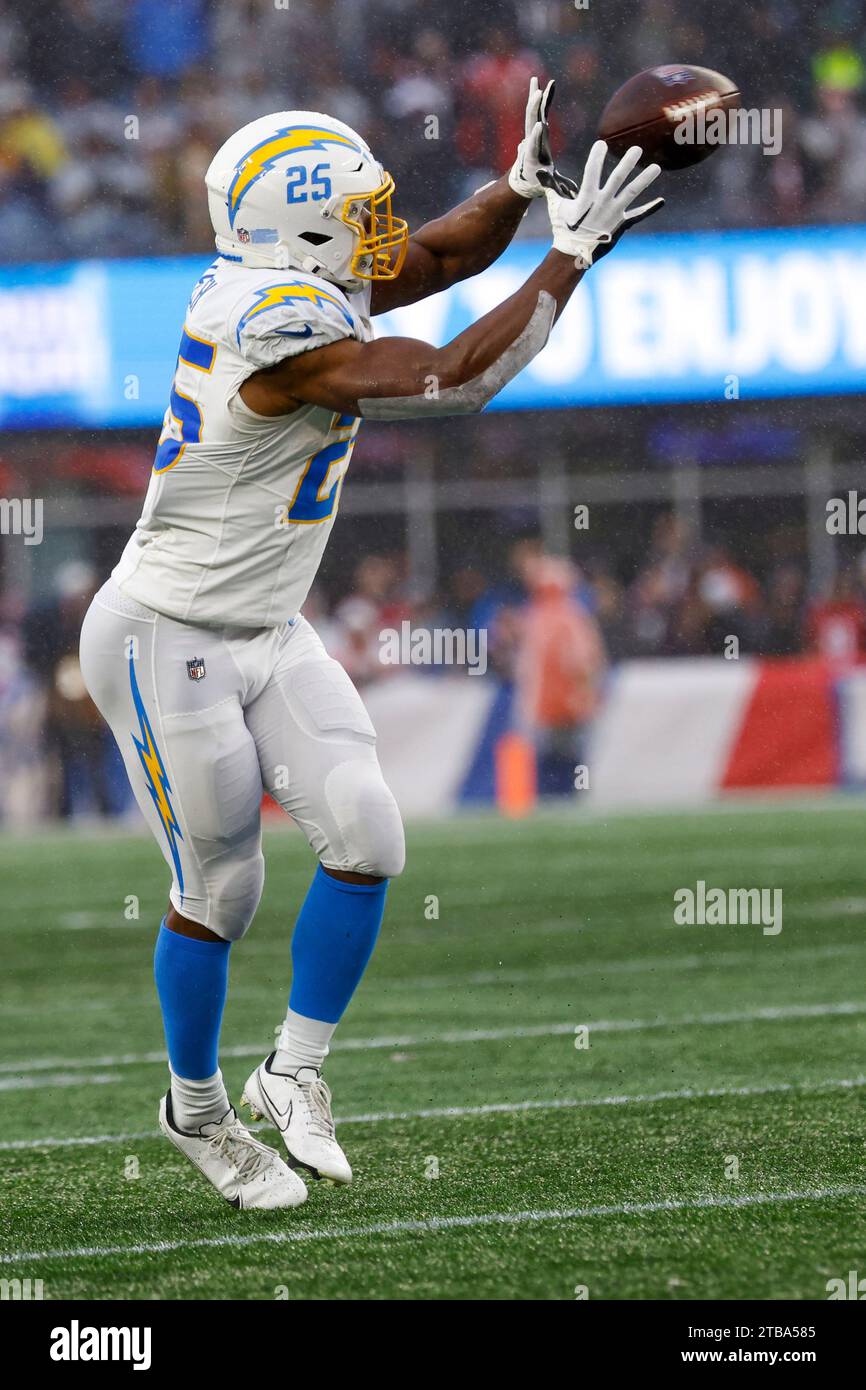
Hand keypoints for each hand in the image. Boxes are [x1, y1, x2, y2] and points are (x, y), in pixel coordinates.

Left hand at [508, 76, 579, 199]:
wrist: (524, 179)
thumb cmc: (538, 184)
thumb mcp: (549, 187)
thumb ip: (561, 188)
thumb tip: (574, 196)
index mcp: (534, 156)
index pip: (534, 144)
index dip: (537, 136)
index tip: (540, 126)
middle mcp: (531, 142)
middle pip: (531, 122)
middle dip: (534, 108)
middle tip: (537, 92)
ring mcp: (532, 133)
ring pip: (532, 113)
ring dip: (534, 97)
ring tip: (536, 81)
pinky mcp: (536, 128)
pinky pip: (539, 110)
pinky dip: (541, 98)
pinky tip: (543, 85)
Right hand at [540, 140, 663, 267]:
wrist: (574, 253)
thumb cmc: (564, 228)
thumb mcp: (556, 207)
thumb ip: (552, 188)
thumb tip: (540, 175)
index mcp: (587, 197)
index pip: (592, 171)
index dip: (596, 157)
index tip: (602, 144)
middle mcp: (603, 202)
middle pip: (618, 179)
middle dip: (627, 163)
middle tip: (637, 149)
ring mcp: (614, 213)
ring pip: (632, 193)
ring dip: (644, 180)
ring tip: (657, 167)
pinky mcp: (622, 224)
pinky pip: (638, 215)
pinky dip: (650, 208)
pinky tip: (662, 201)